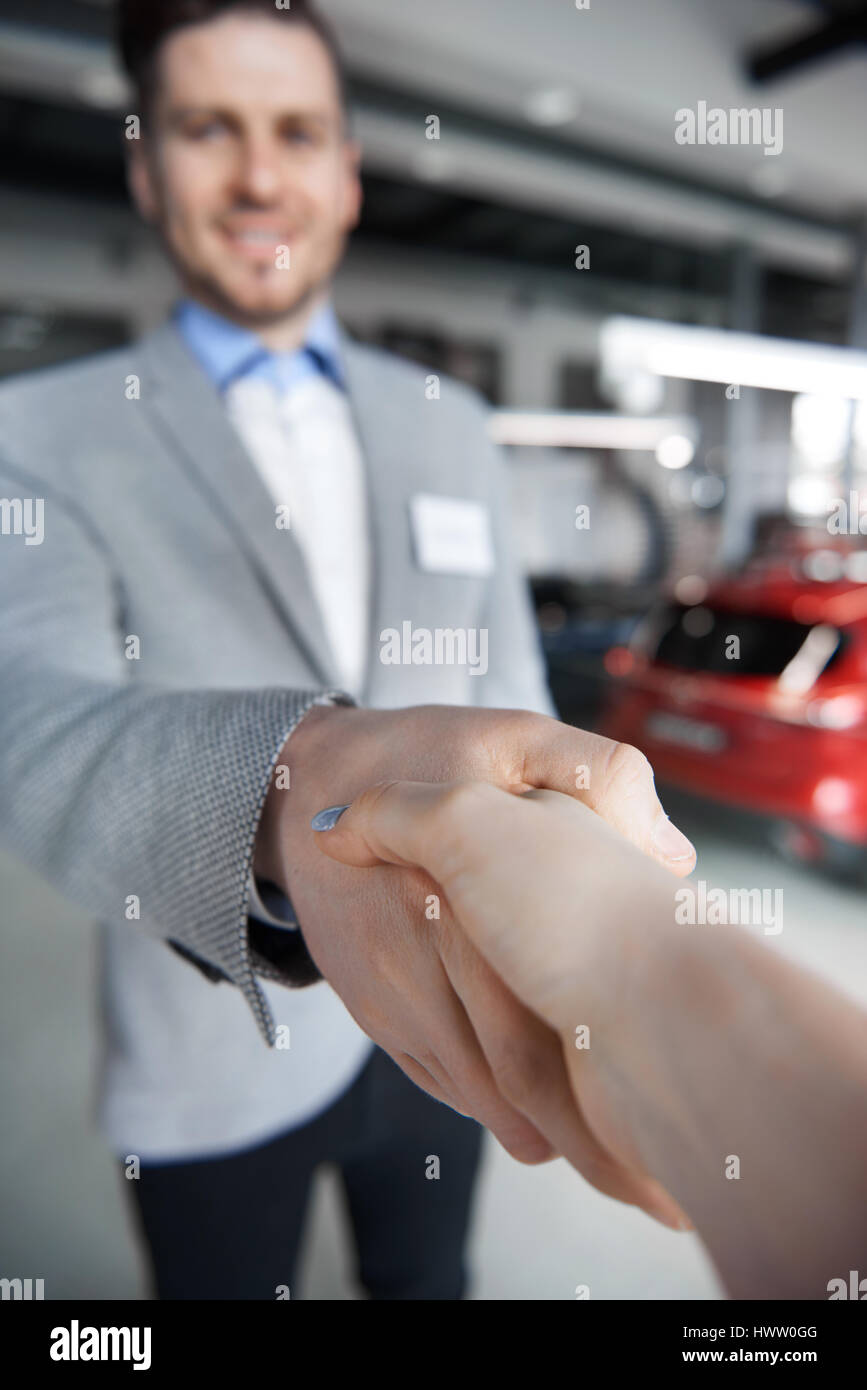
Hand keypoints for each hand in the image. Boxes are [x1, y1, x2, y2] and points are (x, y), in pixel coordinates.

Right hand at [256, 704, 693, 1223]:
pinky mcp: (370, 1006)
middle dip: (568, 1124)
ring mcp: (388, 989)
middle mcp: (422, 956)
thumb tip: (673, 849)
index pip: (529, 1012)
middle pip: (502, 1068)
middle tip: (624, 1165)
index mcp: (470, 894)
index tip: (642, 1102)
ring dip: (527, 1124)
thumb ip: (598, 774)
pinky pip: (429, 1070)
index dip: (586, 1073)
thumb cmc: (422, 751)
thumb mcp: (514, 733)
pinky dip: (480, 1101)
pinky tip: (524, 1112)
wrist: (302, 783)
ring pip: (467, 1082)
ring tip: (588, 1148)